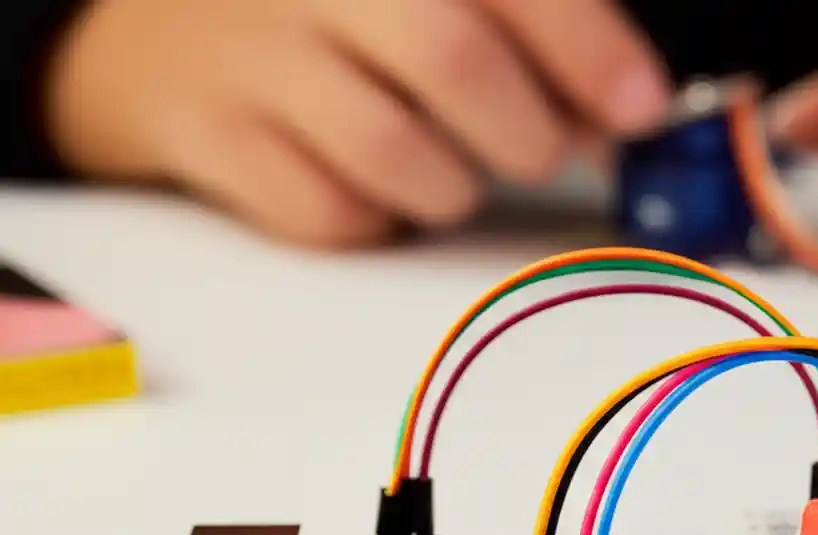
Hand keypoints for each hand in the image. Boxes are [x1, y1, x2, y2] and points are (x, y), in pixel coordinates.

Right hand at [46, 0, 668, 247]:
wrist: (164, 37)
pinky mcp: (210, 133)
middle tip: (539, 151)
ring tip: (445, 168)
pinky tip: (368, 187)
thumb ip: (530, 33)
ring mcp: (251, 54)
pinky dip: (375, 220)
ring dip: (451, 186)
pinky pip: (329, 214)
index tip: (643, 108)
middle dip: (528, 132)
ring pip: (393, 152)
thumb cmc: (343, 18)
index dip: (590, 48)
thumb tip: (625, 112)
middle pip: (454, 58)